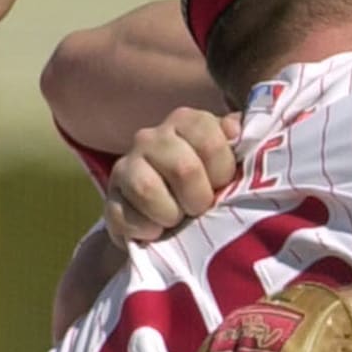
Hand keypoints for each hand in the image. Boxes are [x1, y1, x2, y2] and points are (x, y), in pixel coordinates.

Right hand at [104, 108, 240, 247]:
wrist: (176, 214)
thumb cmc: (211, 182)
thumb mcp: (233, 160)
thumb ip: (242, 143)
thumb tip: (236, 129)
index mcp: (187, 121)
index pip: (212, 142)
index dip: (222, 171)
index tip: (222, 183)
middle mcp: (153, 136)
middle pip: (184, 168)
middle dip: (199, 198)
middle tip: (201, 207)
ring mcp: (126, 165)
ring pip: (147, 188)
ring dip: (171, 213)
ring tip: (178, 218)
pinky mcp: (110, 197)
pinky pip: (123, 216)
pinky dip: (145, 230)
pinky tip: (156, 230)